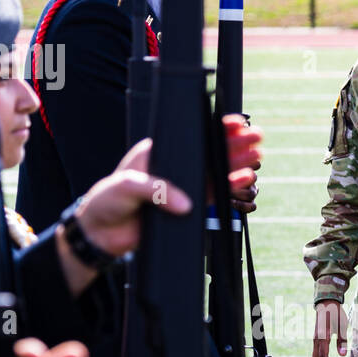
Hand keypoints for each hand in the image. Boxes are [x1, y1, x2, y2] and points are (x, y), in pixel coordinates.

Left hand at [73, 117, 263, 258]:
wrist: (100, 233)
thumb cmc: (106, 201)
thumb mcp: (127, 187)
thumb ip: (156, 190)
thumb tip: (186, 202)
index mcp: (156, 151)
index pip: (190, 135)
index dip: (213, 128)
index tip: (234, 123)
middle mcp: (171, 165)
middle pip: (208, 150)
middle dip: (233, 143)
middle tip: (255, 137)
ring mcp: (180, 185)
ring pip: (215, 171)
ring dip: (236, 163)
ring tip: (257, 156)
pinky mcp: (185, 206)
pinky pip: (212, 194)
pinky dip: (229, 187)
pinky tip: (244, 179)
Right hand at [312, 300, 347, 356]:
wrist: (326, 303)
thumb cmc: (336, 314)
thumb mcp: (342, 326)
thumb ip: (342, 340)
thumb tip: (342, 355)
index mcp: (322, 336)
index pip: (323, 356)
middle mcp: (316, 340)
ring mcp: (315, 340)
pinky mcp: (316, 340)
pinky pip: (315, 354)